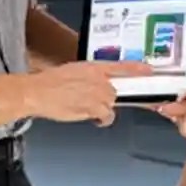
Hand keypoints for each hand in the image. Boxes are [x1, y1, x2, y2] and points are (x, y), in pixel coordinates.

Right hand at [23, 60, 153, 127]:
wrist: (36, 92)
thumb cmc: (47, 84)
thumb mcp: (71, 72)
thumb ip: (87, 77)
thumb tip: (92, 85)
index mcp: (92, 66)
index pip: (120, 66)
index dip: (136, 68)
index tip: (148, 70)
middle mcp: (99, 78)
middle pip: (115, 91)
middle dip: (105, 98)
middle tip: (91, 101)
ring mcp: (98, 93)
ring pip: (110, 104)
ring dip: (102, 109)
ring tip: (86, 109)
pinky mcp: (95, 107)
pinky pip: (106, 116)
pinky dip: (101, 120)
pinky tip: (91, 119)